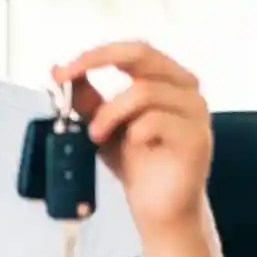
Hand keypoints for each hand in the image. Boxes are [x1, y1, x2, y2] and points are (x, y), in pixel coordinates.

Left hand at [52, 41, 213, 237]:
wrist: (158, 206)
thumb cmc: (136, 162)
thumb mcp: (101, 124)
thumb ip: (86, 98)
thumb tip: (59, 70)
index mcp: (165, 79)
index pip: (132, 49)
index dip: (95, 54)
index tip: (61, 70)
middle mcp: (185, 88)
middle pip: (143, 54)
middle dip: (97, 63)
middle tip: (66, 81)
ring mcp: (195, 111)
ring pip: (145, 90)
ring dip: (110, 112)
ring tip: (96, 135)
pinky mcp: (197, 138)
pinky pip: (159, 120)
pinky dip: (135, 131)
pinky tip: (131, 145)